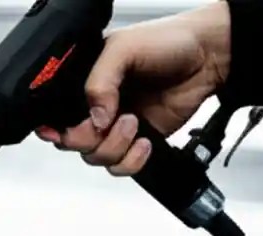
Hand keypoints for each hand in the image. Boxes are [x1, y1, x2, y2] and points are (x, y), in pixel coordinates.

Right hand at [36, 1, 232, 176]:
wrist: (209, 56)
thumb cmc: (168, 42)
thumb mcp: (123, 49)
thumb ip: (99, 82)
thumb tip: (94, 119)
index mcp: (83, 85)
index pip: (54, 115)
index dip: (53, 129)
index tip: (58, 132)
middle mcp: (95, 108)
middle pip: (72, 143)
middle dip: (88, 138)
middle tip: (109, 122)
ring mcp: (116, 128)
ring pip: (96, 158)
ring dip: (115, 146)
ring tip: (135, 122)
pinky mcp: (138, 142)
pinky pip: (122, 167)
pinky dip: (132, 161)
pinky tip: (145, 142)